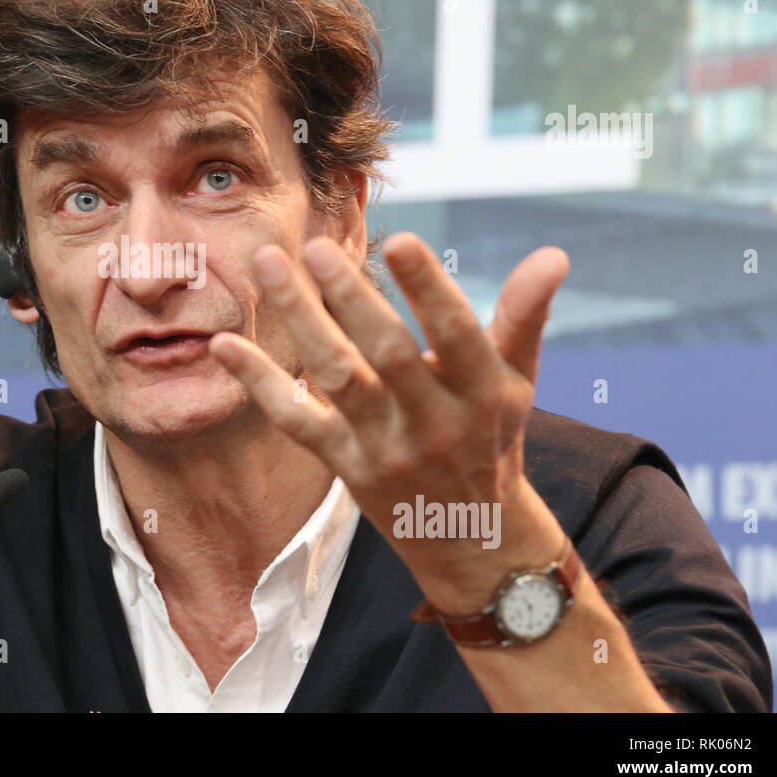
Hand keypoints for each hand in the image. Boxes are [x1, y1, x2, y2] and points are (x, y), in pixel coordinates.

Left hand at [207, 231, 570, 602]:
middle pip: (387, 353)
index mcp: (483, 393)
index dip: (429, 289)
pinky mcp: (344, 464)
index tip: (399, 241)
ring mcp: (384, 446)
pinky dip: (258, 383)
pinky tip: (223, 344)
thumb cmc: (490, 437)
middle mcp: (434, 421)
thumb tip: (554, 253)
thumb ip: (524, 316)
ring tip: (269, 265)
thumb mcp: (515, 381)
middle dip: (349, 298)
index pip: (457, 335)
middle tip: (312, 246)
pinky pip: (296, 420)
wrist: (471, 536)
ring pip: (335, 378)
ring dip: (298, 320)